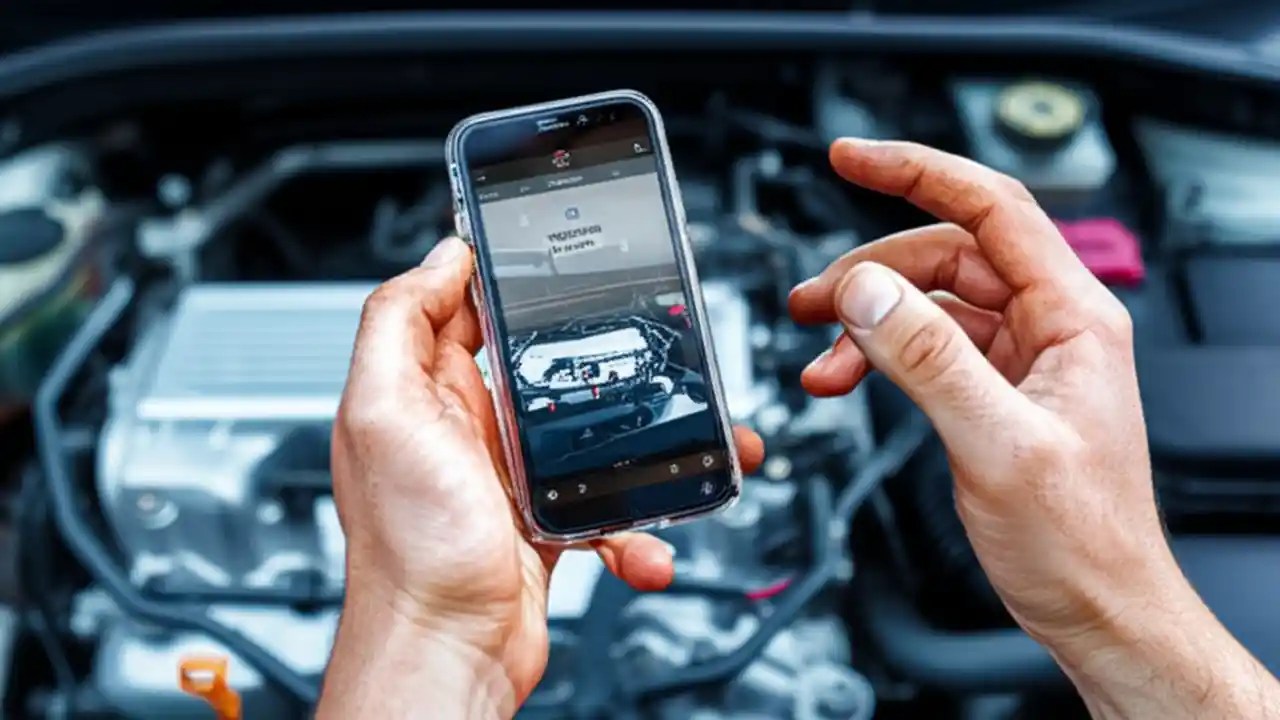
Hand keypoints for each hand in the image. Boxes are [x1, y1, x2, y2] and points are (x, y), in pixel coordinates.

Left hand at [318, 237, 764, 718]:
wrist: (445, 652)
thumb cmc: (411, 552)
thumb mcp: (383, 414)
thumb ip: (399, 324)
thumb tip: (440, 257)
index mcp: (424, 389)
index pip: (464, 307)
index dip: (505, 277)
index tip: (557, 256)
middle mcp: (465, 426)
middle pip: (541, 363)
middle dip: (595, 355)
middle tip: (644, 346)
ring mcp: (509, 474)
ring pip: (587, 433)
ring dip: (638, 444)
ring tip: (682, 445)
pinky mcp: (546, 522)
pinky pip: (604, 504)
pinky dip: (633, 523)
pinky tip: (641, 540)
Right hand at [790, 139, 1278, 717]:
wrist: (1099, 608)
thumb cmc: (1080, 542)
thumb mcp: (998, 446)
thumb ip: (928, 362)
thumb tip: (867, 295)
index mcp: (1072, 319)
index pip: (992, 209)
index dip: (917, 171)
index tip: (852, 158)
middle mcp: (1050, 327)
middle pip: (946, 256)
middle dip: (870, 273)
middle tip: (810, 303)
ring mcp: (1022, 359)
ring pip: (929, 305)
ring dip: (867, 324)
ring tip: (821, 359)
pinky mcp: (996, 392)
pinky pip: (927, 348)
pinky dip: (880, 358)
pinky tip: (848, 380)